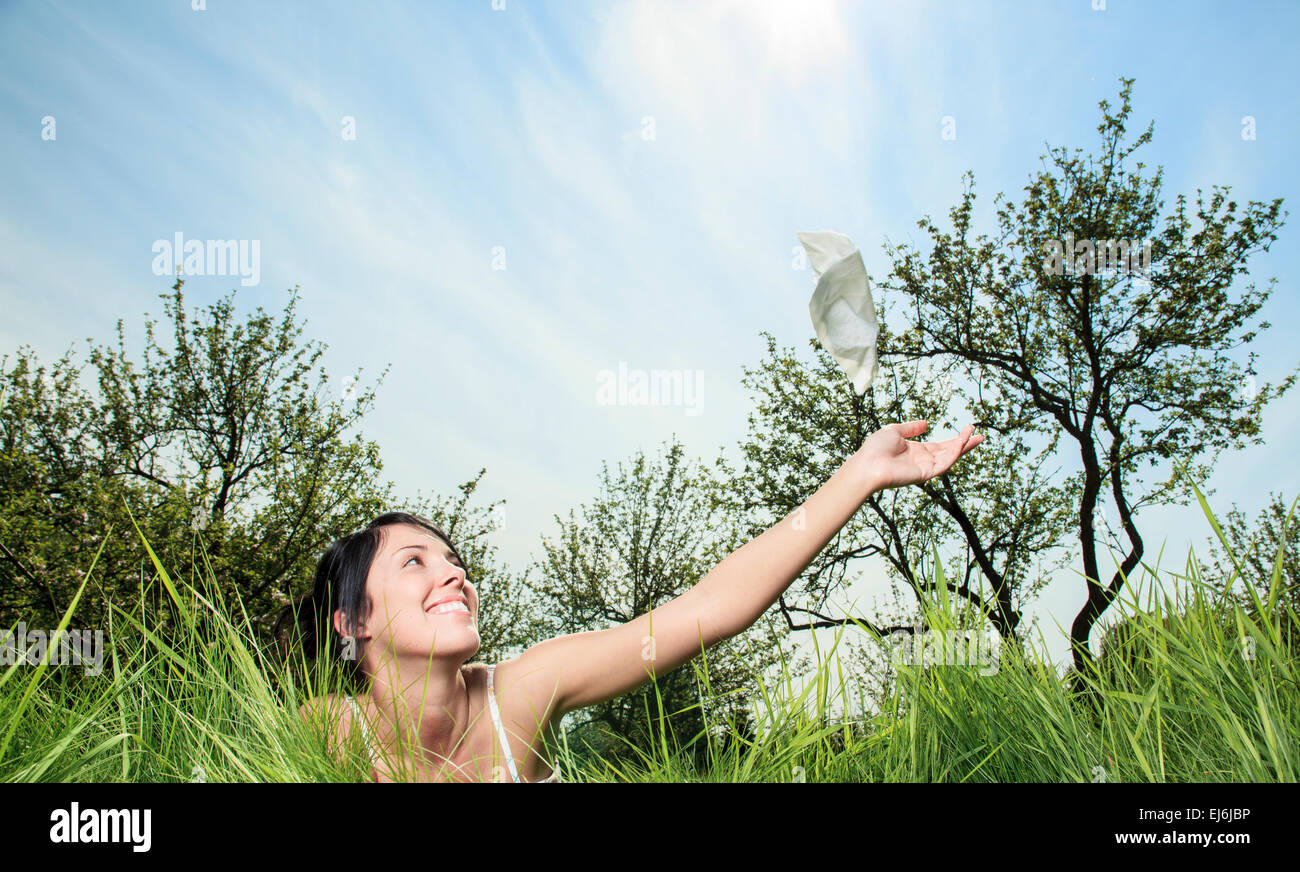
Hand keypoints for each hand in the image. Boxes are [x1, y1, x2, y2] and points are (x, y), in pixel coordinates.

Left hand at [856, 420, 983, 491]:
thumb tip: (927, 424)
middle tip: (980, 435)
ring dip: (962, 447)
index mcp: (916, 451)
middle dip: (965, 444)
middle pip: (949, 452)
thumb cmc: (876, 448)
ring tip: (975, 435)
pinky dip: (954, 454)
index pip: (941, 445)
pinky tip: (961, 443)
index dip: (954, 439)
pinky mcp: (925, 474)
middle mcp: (923, 460)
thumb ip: (911, 428)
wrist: (868, 464)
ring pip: (949, 457)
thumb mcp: (895, 431)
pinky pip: (944, 464)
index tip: (968, 430)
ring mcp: (925, 468)